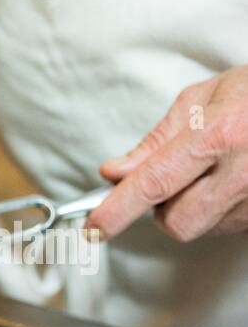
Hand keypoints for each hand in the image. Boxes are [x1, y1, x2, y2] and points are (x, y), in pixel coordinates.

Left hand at [88, 65, 247, 241]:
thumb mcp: (204, 98)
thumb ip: (156, 139)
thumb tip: (114, 173)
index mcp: (221, 136)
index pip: (154, 184)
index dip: (117, 210)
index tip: (94, 227)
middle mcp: (244, 172)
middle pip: (177, 221)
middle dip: (162, 208)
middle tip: (176, 175)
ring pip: (201, 228)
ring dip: (192, 207)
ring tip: (213, 169)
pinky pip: (226, 227)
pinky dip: (218, 210)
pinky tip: (233, 180)